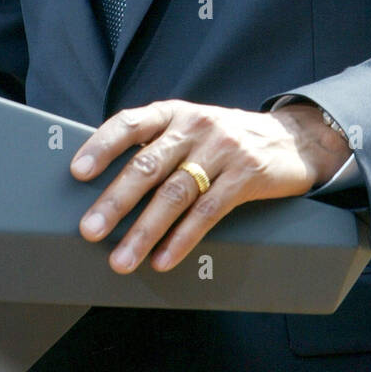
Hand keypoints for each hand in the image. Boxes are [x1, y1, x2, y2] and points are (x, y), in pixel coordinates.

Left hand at [70, 98, 350, 273]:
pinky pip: (208, 211)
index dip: (103, 145)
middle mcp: (196, 126)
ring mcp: (223, 149)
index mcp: (174, 113)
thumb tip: (106, 185)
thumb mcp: (191, 129)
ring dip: (145, 231)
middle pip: (149, 164)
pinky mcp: (246, 175)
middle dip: (116, 201)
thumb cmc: (226, 139)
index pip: (131, 123)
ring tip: (122, 259)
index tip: (78, 171)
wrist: (293, 140)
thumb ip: (157, 146)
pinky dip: (182, 239)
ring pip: (175, 193)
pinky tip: (164, 258)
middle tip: (90, 229)